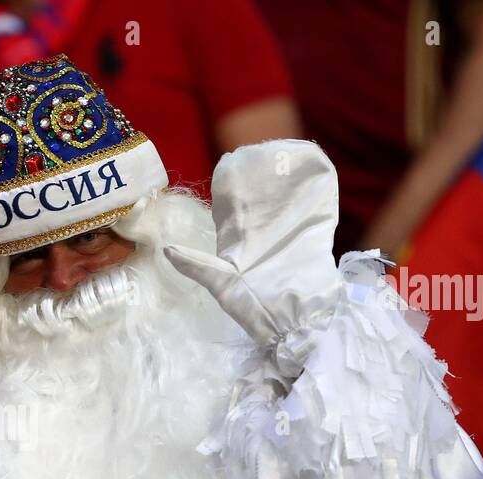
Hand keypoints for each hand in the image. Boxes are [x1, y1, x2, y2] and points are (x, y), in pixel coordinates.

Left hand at [164, 140, 341, 357]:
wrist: (297, 323)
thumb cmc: (255, 309)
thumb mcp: (221, 285)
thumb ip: (196, 265)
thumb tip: (166, 249)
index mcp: (242, 246)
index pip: (236, 211)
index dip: (234, 189)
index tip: (231, 166)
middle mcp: (266, 238)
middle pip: (264, 200)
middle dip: (264, 177)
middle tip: (263, 150)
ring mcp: (292, 236)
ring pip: (290, 200)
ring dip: (290, 179)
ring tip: (288, 152)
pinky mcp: (315, 237)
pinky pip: (316, 207)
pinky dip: (316, 187)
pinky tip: (313, 167)